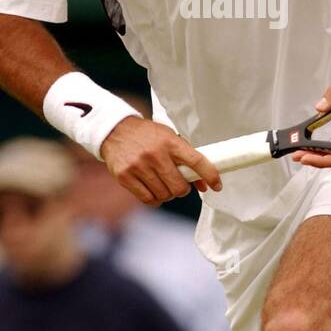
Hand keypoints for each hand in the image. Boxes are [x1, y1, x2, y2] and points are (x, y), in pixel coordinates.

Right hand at [100, 116, 221, 205]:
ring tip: (163, 184)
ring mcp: (139, 167)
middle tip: (179, 184)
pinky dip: (154, 199)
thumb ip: (187, 158)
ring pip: (164, 195)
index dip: (210, 175)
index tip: (216, 185)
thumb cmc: (147, 135)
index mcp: (170, 142)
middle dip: (183, 190)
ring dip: (168, 194)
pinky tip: (153, 190)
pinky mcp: (125, 177)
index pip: (197, 161)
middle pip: (180, 187)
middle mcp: (155, 154)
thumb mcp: (169, 138)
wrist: (114, 130)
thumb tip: (203, 183)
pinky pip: (148, 199)